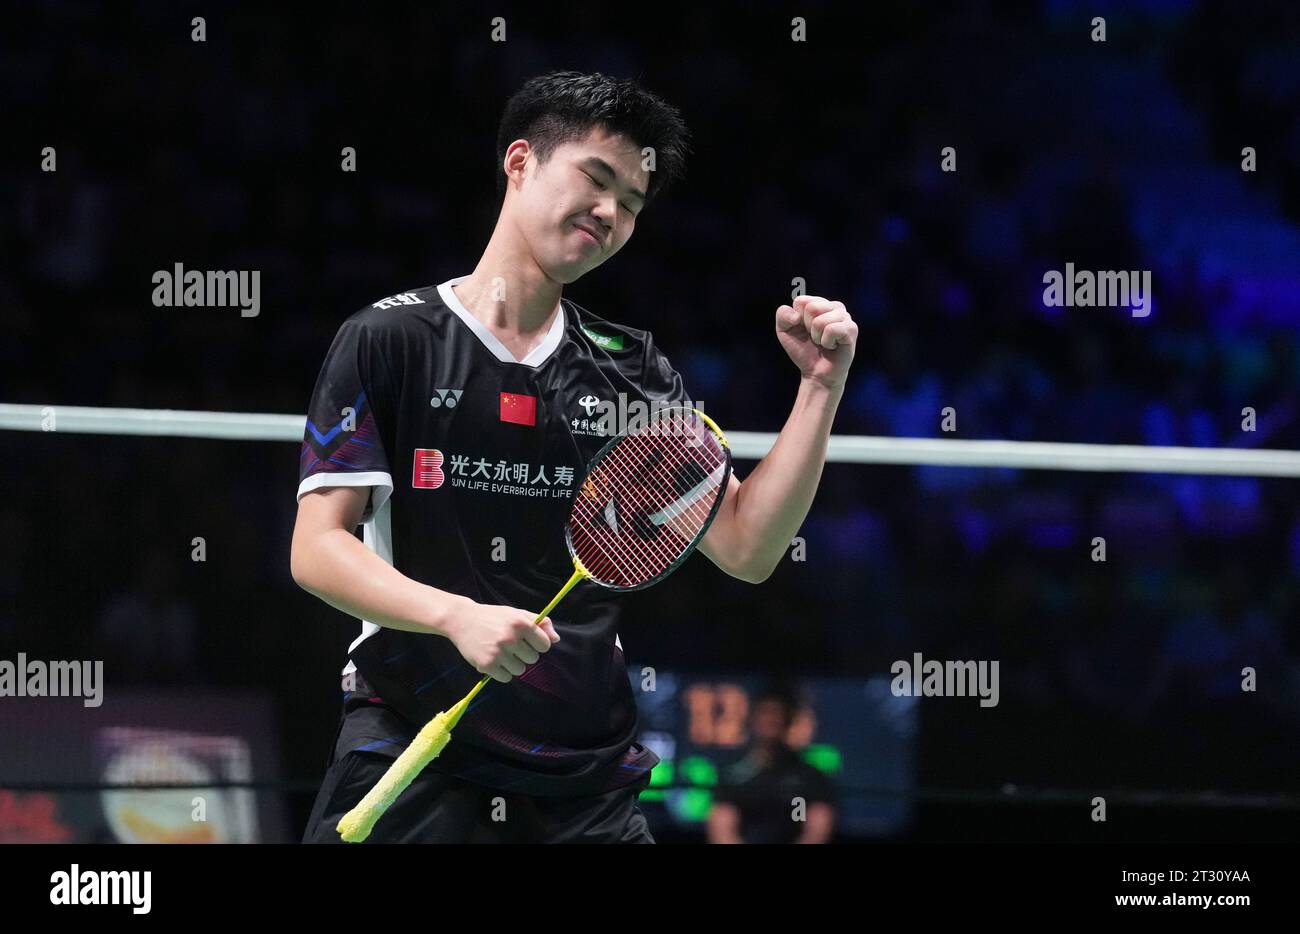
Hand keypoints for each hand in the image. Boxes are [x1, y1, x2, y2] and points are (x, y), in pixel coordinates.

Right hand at [444, 601, 560, 682]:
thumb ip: (539, 623)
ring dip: (513, 665)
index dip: (538, 644)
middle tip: (510, 646)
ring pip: (520, 670)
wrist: (461, 619)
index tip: (527, 641)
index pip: (545, 645)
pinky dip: (502, 672)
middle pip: (533, 659)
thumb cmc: (493, 617)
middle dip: (524, 655)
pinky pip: (506, 678)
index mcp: (521, 623)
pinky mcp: (486, 665)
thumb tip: (556, 638)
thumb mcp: (516, 613)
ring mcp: (498, 652)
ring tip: (501, 653)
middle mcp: (510, 638)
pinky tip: (494, 660)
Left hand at [775, 295, 858, 390]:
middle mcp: (834, 306)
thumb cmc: (803, 350)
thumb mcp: (784, 330)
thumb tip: (797, 316)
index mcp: (820, 303)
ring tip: (823, 343)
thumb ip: (783, 314)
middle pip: (812, 307)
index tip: (804, 330)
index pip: (801, 301)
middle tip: (815, 338)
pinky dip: (826, 342)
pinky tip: (832, 346)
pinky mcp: (851, 329)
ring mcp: (845, 317)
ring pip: (820, 320)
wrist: (816, 373)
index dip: (797, 319)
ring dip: (817, 337)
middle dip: (808, 327)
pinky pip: (831, 329)